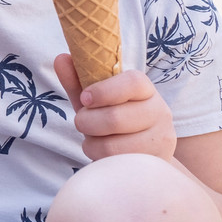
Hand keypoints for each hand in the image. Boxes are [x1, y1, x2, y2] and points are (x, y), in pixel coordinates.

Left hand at [53, 55, 175, 160]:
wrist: (143, 152)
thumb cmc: (115, 119)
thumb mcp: (95, 100)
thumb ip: (78, 81)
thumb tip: (60, 58)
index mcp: (145, 89)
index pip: (132, 83)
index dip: (104, 91)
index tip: (85, 98)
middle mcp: (160, 111)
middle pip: (115, 118)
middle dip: (87, 122)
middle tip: (82, 123)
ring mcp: (161, 139)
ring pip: (112, 146)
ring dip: (91, 144)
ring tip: (94, 139)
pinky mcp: (155, 162)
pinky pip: (115, 163)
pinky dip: (99, 158)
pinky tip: (103, 154)